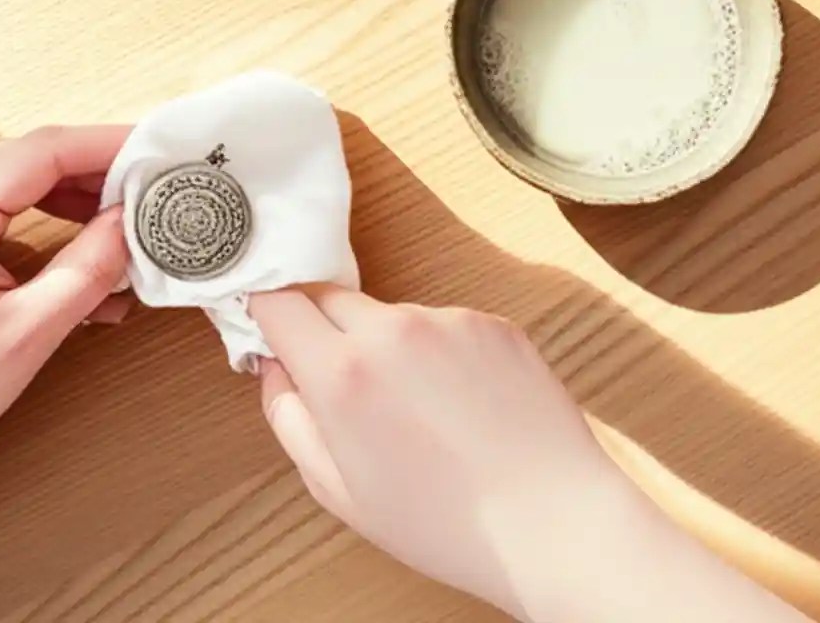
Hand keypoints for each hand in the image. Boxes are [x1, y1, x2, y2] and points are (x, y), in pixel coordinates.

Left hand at [0, 125, 132, 477]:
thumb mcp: (27, 333)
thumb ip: (88, 267)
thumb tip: (134, 220)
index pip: (44, 151)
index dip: (112, 146)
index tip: (167, 152)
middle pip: (31, 157)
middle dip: (100, 173)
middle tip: (162, 191)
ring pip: (18, 179)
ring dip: (76, 199)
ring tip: (133, 227)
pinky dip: (45, 220)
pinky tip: (86, 252)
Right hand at [249, 285, 804, 621]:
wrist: (552, 521)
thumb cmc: (442, 524)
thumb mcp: (337, 490)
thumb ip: (289, 418)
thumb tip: (276, 368)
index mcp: (342, 373)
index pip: (276, 299)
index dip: (267, 316)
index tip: (272, 335)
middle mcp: (392, 330)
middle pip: (327, 296)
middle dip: (321, 329)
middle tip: (344, 386)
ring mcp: (448, 321)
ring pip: (388, 314)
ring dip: (385, 345)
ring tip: (419, 412)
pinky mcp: (493, 323)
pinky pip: (442, 324)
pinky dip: (438, 352)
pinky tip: (462, 405)